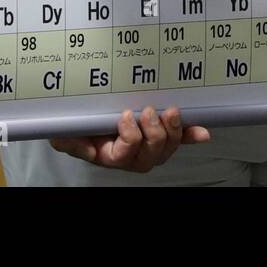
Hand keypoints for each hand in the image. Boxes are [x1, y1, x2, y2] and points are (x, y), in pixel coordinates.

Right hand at [50, 106, 209, 172]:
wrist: (81, 111)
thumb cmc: (74, 123)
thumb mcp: (63, 131)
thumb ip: (69, 142)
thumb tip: (89, 151)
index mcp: (109, 154)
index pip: (123, 155)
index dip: (129, 138)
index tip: (125, 116)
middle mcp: (131, 153)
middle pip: (150, 155)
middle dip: (155, 135)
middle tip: (150, 111)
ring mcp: (148, 143)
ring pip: (166, 147)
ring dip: (173, 132)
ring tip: (171, 112)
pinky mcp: (160, 130)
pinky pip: (179, 138)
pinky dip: (191, 135)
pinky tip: (202, 131)